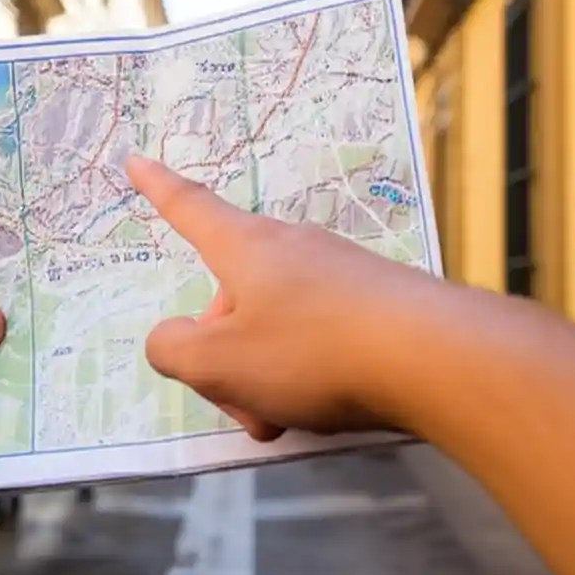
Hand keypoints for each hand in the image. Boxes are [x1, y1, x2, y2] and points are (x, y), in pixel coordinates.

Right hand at [126, 155, 433, 440]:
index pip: (190, 209)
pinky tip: (332, 403)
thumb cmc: (315, 352)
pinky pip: (323, 334)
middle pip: (234, 296)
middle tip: (245, 405)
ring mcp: (340, 270)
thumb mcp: (222, 364)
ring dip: (268, 373)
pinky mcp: (379, 298)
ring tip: (289, 415)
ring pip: (277, 324)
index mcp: (246, 248)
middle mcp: (293, 247)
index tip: (138, 159)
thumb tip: (171, 339)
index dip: (158, 188)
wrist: (436, 357)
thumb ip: (176, 351)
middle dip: (226, 354)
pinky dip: (311, 372)